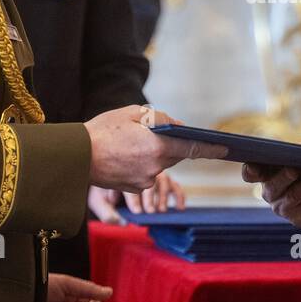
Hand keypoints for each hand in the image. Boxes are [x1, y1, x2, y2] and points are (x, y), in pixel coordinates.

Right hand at [84, 105, 225, 192]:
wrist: (74, 157)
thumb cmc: (101, 131)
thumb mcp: (131, 113)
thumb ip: (159, 118)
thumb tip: (176, 126)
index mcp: (157, 147)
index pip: (192, 147)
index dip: (211, 148)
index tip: (226, 148)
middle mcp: (154, 167)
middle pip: (175, 154)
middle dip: (171, 143)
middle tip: (152, 133)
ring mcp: (144, 181)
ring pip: (160, 164)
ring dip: (153, 153)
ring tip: (129, 142)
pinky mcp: (134, 188)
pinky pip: (146, 172)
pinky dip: (141, 163)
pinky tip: (124, 154)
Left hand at [88, 172, 186, 219]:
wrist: (105, 175)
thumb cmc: (102, 190)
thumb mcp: (96, 201)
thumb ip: (105, 212)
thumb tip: (120, 222)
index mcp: (121, 172)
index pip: (130, 182)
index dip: (133, 198)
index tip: (136, 211)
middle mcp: (139, 169)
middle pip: (149, 179)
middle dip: (150, 196)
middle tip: (150, 211)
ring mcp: (153, 174)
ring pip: (163, 180)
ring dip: (163, 195)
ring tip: (161, 210)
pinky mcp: (163, 180)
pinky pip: (174, 185)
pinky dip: (179, 195)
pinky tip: (179, 208)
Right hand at [242, 138, 300, 228]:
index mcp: (266, 175)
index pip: (250, 174)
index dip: (250, 170)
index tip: (252, 166)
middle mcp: (270, 193)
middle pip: (274, 186)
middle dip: (284, 176)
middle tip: (294, 169)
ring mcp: (283, 208)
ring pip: (296, 195)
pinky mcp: (299, 219)